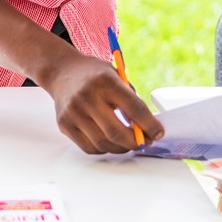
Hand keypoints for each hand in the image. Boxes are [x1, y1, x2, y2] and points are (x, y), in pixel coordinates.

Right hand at [37, 50, 164, 153]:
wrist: (63, 71)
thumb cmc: (95, 74)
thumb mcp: (117, 76)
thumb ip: (131, 99)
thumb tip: (146, 127)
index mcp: (106, 82)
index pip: (134, 108)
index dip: (149, 124)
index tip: (158, 133)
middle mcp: (87, 97)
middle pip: (116, 131)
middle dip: (135, 142)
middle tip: (145, 143)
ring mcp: (73, 112)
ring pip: (102, 143)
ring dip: (121, 148)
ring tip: (129, 144)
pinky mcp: (64, 124)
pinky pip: (88, 147)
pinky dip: (104, 149)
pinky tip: (112, 143)